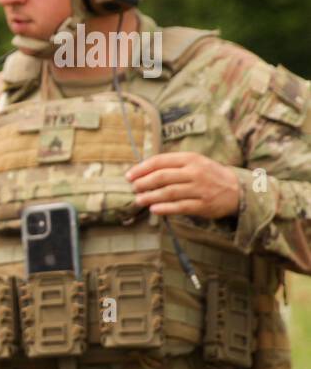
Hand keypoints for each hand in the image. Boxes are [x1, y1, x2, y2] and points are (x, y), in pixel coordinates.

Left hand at [126, 152, 240, 217]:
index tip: (129, 175)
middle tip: (133, 188)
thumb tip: (143, 171)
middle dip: (143, 183)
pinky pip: (180, 207)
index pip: (160, 161)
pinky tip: (153, 209)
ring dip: (150, 197)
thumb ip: (172, 165)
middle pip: (162, 177)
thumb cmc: (209, 175)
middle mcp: (195, 172)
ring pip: (169, 192)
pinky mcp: (203, 205)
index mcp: (190, 159)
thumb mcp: (194, 163)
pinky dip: (165, 208)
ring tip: (138, 200)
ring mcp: (200, 189)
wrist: (238, 189)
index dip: (142, 169)